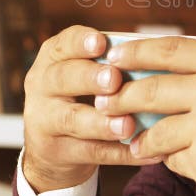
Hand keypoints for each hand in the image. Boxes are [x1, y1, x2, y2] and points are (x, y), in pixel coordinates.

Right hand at [22, 25, 161, 193]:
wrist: (50, 146)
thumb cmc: (79, 95)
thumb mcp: (82, 73)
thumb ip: (108, 63)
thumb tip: (152, 58)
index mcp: (52, 59)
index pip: (63, 44)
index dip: (80, 43)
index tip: (101, 43)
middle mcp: (42, 86)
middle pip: (63, 79)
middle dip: (90, 78)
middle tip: (115, 79)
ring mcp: (44, 121)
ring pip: (73, 120)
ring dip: (102, 123)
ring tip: (128, 124)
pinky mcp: (56, 152)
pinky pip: (91, 152)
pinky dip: (120, 153)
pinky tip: (145, 152)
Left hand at [94, 36, 195, 195]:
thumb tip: (166, 77)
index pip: (169, 49)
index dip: (134, 53)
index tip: (113, 58)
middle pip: (150, 88)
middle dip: (121, 98)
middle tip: (106, 105)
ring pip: (156, 129)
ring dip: (143, 139)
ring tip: (139, 145)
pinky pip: (174, 160)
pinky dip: (176, 163)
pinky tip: (194, 164)